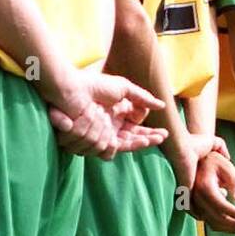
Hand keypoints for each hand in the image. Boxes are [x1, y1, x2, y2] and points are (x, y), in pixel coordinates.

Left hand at [48, 71, 165, 158]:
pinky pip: (100, 149)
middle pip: (130, 143)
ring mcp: (97, 137)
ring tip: (118, 124)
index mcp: (117, 118)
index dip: (149, 135)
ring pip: (116, 146)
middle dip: (145, 140)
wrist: (72, 89)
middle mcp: (108, 130)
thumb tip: (162, 105)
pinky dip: (104, 142)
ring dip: (116, 133)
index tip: (162, 135)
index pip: (136, 132)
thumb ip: (142, 98)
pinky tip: (110, 136)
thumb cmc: (94, 86)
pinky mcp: (85, 142)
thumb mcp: (123, 88)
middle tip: (158, 137)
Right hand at [187, 148, 234, 232]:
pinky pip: (211, 223)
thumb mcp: (227, 168)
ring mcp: (195, 206)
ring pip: (214, 224)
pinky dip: (225, 227)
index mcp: (204, 187)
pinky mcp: (197, 210)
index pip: (220, 205)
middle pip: (217, 218)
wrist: (198, 163)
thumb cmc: (215, 163)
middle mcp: (197, 199)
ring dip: (232, 228)